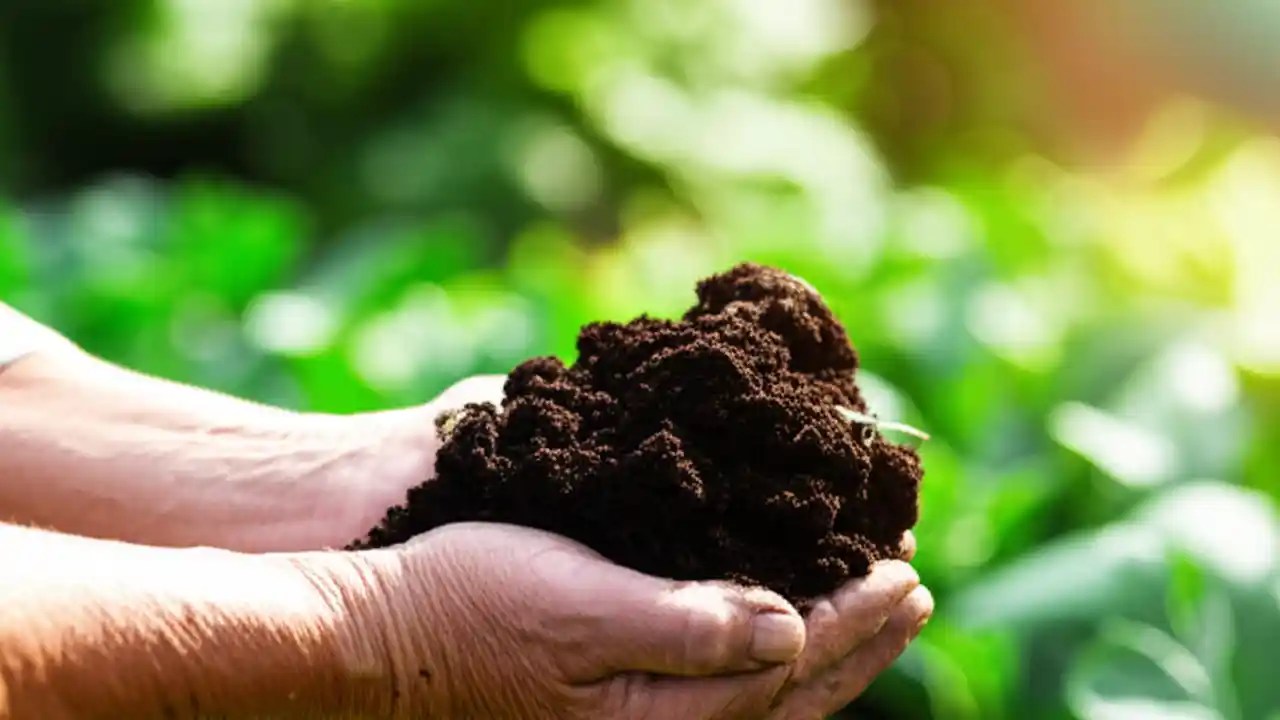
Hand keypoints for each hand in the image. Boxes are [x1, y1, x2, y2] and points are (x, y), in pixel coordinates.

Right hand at [313, 522, 930, 718]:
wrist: (375, 646)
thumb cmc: (467, 609)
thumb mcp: (577, 609)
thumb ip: (687, 626)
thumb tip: (791, 629)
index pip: (792, 666)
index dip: (856, 617)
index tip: (905, 567)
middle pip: (791, 695)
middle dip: (861, 642)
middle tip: (916, 588)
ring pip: (761, 701)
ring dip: (826, 655)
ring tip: (872, 616)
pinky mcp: (609, 709)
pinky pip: (718, 694)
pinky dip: (768, 661)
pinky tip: (775, 636)